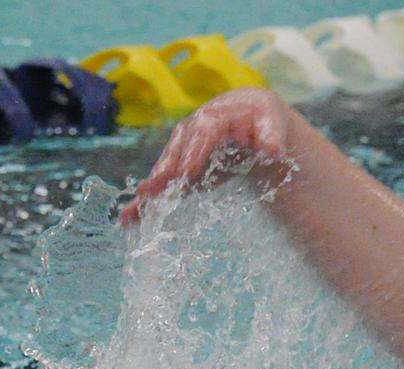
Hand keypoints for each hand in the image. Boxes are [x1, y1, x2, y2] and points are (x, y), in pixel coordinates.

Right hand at [121, 88, 294, 225]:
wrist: (252, 119)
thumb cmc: (263, 120)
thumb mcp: (272, 121)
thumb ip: (272, 135)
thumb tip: (272, 151)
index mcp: (218, 115)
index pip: (204, 132)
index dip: (193, 152)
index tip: (186, 172)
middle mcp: (194, 128)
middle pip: (178, 150)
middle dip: (164, 171)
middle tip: (151, 191)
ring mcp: (186, 146)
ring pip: (168, 167)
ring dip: (152, 188)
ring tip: (137, 208)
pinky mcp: (184, 166)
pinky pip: (167, 183)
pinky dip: (150, 198)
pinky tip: (131, 216)